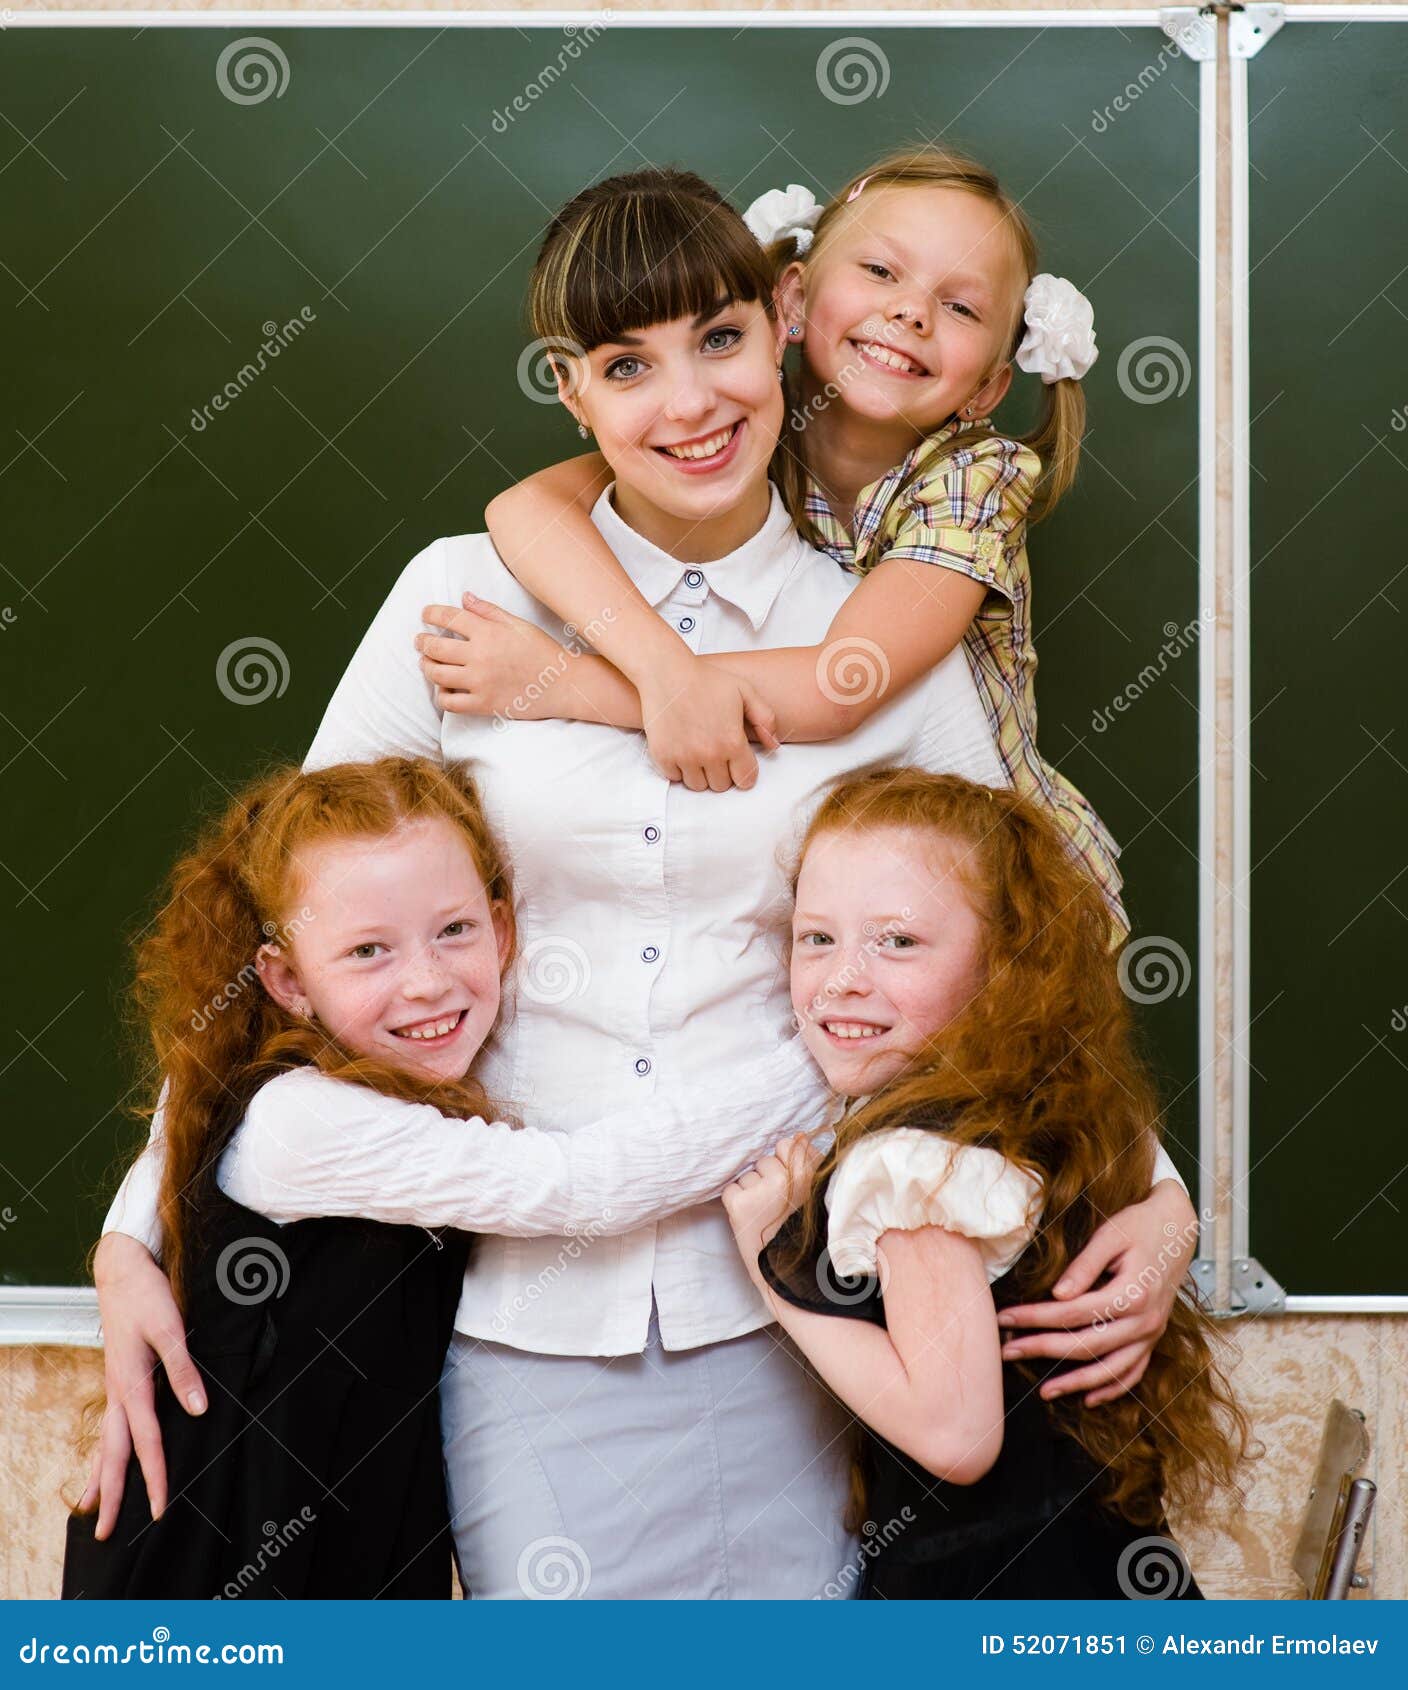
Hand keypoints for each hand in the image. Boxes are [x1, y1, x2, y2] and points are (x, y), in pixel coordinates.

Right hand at [77, 1234, 205, 1539]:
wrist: (122, 1270)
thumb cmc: (147, 1296)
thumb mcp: (171, 1328)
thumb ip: (183, 1370)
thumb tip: (198, 1411)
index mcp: (132, 1385)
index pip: (147, 1442)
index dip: (155, 1476)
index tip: (159, 1509)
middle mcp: (119, 1392)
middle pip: (114, 1453)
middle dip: (113, 1494)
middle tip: (106, 1535)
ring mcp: (115, 1388)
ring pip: (106, 1442)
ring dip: (103, 1477)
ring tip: (94, 1510)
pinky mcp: (119, 1380)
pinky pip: (111, 1425)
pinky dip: (106, 1450)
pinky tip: (106, 1460)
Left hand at [417, 594, 569, 719]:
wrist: (563, 684)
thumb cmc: (542, 651)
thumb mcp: (518, 624)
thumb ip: (488, 611)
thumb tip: (464, 597)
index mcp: (488, 632)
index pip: (449, 617)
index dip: (431, 613)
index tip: (425, 613)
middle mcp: (480, 656)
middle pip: (436, 646)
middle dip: (422, 641)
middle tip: (420, 641)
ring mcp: (480, 682)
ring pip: (436, 674)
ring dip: (426, 666)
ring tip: (427, 663)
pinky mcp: (484, 704)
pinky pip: (450, 702)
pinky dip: (441, 695)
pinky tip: (444, 688)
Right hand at [636, 656, 780, 792]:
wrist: (667, 672)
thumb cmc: (707, 679)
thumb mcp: (745, 691)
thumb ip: (765, 719)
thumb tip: (773, 746)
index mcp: (732, 742)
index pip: (745, 781)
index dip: (744, 772)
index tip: (737, 761)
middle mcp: (709, 754)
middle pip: (721, 786)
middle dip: (722, 772)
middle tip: (716, 752)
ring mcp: (684, 757)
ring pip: (698, 785)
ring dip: (700, 773)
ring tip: (699, 751)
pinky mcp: (662, 756)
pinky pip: (675, 777)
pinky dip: (678, 768)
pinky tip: (682, 749)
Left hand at [721, 1133, 819, 1265]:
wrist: (791, 1276)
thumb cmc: (805, 1234)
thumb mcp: (818, 1197)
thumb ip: (809, 1166)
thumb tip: (797, 1136)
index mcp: (811, 1176)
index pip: (787, 1145)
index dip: (784, 1163)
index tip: (788, 1183)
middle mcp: (786, 1179)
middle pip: (765, 1160)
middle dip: (767, 1178)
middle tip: (777, 1206)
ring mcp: (761, 1191)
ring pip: (748, 1175)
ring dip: (752, 1191)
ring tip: (765, 1215)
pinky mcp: (740, 1204)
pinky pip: (731, 1189)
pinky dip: (736, 1202)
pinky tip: (750, 1219)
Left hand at [995, 1179, 1198, 1405]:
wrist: (1176, 1229)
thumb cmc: (1139, 1226)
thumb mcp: (1110, 1235)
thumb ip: (1084, 1266)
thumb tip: (1057, 1294)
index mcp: (1132, 1294)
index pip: (1072, 1313)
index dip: (1035, 1317)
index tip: (1004, 1318)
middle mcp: (1144, 1321)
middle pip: (1086, 1345)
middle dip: (1042, 1349)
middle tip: (1007, 1352)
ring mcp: (1151, 1334)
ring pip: (1111, 1370)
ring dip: (1076, 1383)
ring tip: (1044, 1392)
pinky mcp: (1153, 1338)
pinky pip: (1133, 1372)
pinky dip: (1111, 1389)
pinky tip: (1088, 1398)